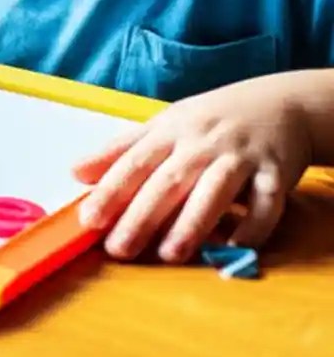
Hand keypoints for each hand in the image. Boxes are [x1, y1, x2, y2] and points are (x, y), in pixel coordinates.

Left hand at [72, 75, 314, 262]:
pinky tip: (235, 247)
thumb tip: (75, 173)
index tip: (90, 220)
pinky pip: (266, 201)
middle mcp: (202, 144)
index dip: (110, 191)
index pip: (134, 162)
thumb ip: (120, 151)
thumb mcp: (163, 126)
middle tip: (119, 249)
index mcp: (169, 132)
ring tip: (170, 254)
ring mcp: (240, 157)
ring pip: (214, 191)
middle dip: (142, 216)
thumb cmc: (210, 121)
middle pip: (169, 181)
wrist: (281, 103)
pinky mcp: (277, 172)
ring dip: (192, 223)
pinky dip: (253, 224)